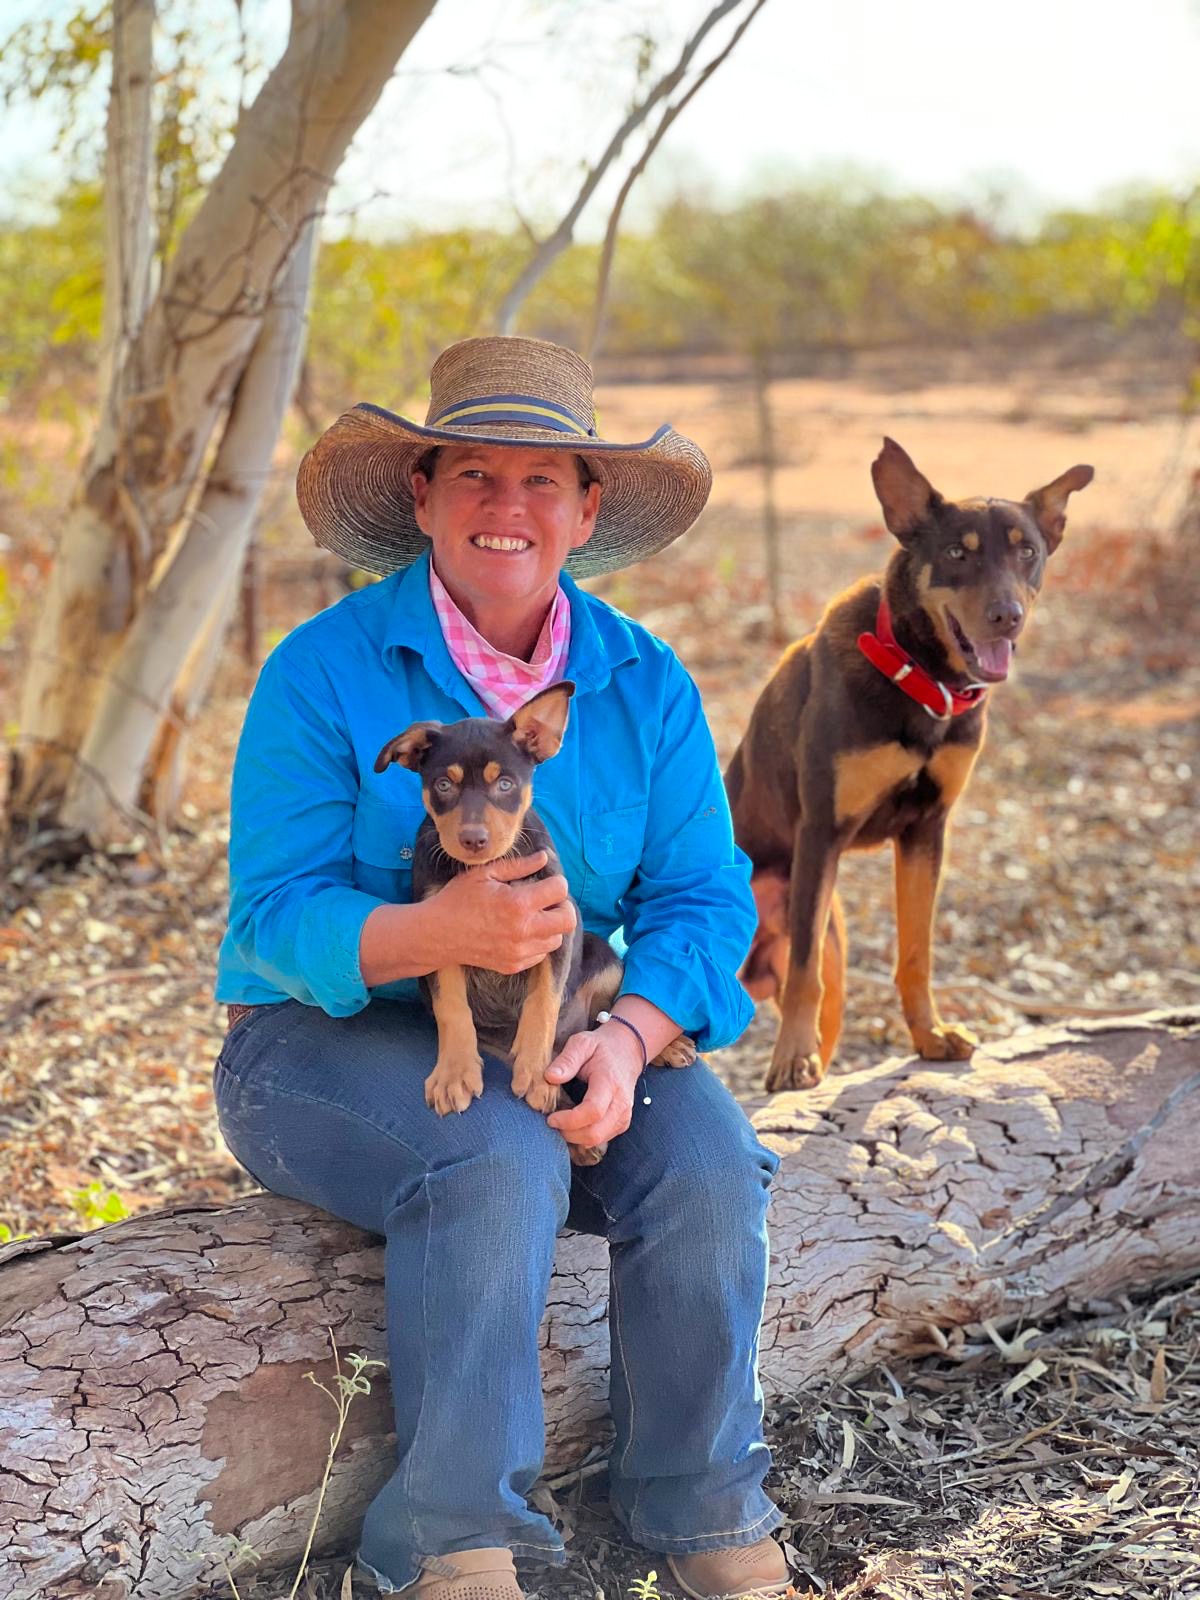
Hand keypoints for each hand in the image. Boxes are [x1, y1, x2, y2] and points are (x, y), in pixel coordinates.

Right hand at [423, 851, 575, 972]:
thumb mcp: (485, 874)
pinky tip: (521, 931)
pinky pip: (541, 954)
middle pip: (568, 919)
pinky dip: (537, 942)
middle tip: (547, 900)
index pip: (560, 890)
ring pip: (557, 938)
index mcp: (518, 904)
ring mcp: (519, 952)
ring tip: (533, 916)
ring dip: (550, 925)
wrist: (437, 934)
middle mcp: (523, 931)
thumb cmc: (458, 899)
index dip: (556, 881)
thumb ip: (519, 865)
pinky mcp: (514, 965)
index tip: (546, 881)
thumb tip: (545, 857)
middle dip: (562, 906)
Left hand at [544, 1023, 643, 1149]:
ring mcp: (624, 1115)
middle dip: (569, 1134)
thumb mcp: (582, 1043)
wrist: (627, 1052)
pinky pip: (603, 1139)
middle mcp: (621, 1103)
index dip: (569, 1120)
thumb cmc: (601, 1048)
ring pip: (598, 1140)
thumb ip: (567, 1060)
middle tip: (552, 1123)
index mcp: (610, 1082)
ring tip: (561, 1123)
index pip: (592, 1111)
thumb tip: (550, 1077)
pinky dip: (584, 1137)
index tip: (551, 1118)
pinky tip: (574, 1125)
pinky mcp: (623, 1123)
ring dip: (575, 1137)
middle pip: (595, 1133)